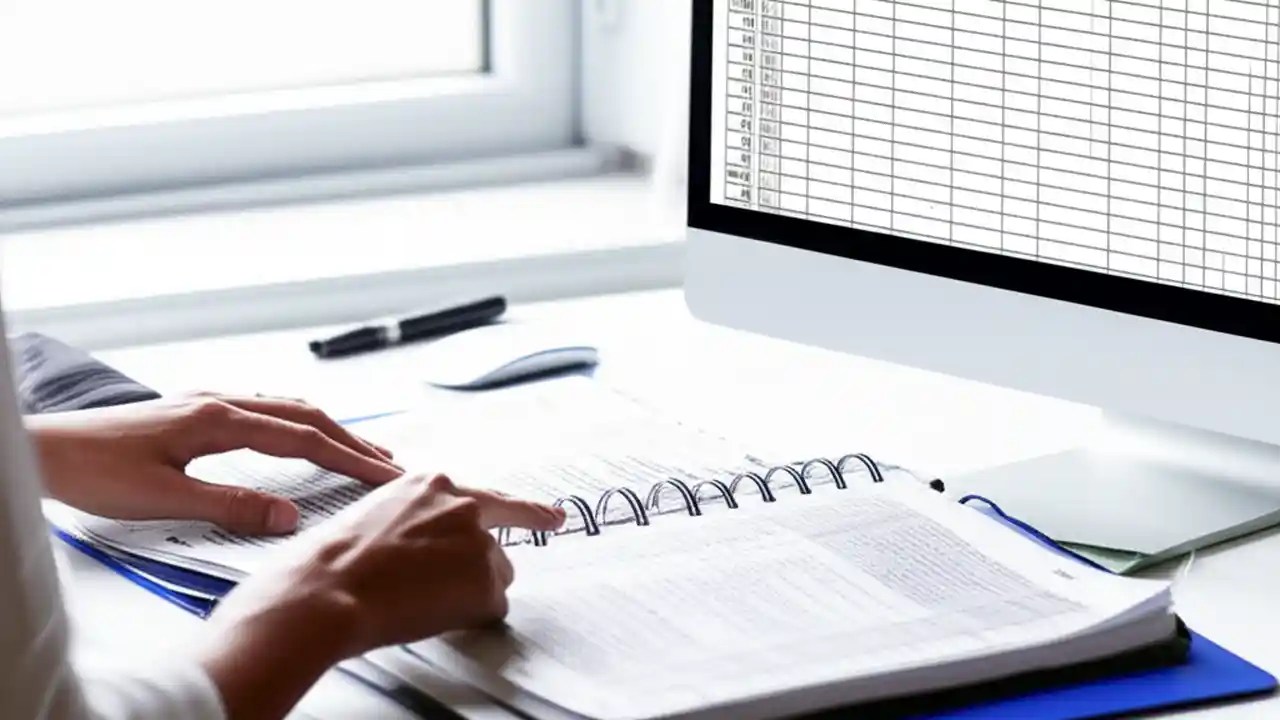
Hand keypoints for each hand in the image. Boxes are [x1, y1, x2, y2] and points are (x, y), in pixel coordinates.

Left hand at [27, 392, 403, 534]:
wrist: (47, 448)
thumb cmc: (93, 471)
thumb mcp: (162, 499)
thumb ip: (229, 506)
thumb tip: (289, 515)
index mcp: (218, 420)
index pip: (303, 438)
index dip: (349, 458)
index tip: (384, 476)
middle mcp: (219, 403)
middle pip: (304, 416)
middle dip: (351, 440)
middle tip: (389, 465)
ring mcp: (208, 403)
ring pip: (286, 409)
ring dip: (327, 430)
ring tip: (359, 451)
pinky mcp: (196, 412)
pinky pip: (265, 411)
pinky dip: (298, 425)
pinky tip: (299, 437)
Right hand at [199, 473, 564, 719]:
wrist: (326, 589)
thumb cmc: (330, 561)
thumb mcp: (374, 519)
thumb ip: (414, 523)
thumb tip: (425, 549)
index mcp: (429, 484)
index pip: (487, 497)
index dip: (524, 511)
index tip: (553, 516)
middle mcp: (462, 505)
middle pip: (493, 544)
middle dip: (485, 563)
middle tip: (538, 538)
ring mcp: (477, 542)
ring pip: (492, 577)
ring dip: (466, 593)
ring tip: (417, 602)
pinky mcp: (485, 580)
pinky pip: (490, 609)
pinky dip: (468, 618)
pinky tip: (430, 616)